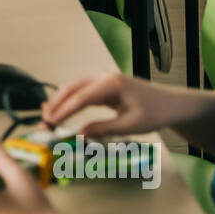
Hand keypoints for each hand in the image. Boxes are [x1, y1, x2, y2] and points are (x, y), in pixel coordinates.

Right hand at [42, 72, 179, 137]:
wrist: (171, 104)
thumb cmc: (155, 113)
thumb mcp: (131, 125)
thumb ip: (104, 128)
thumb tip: (80, 135)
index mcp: (112, 84)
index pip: (81, 98)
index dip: (64, 111)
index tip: (51, 123)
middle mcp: (104, 78)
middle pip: (73, 89)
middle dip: (56, 104)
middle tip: (43, 121)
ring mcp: (103, 81)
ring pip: (74, 89)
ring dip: (59, 102)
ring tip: (46, 116)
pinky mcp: (104, 87)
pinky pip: (81, 93)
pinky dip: (69, 101)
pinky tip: (57, 108)